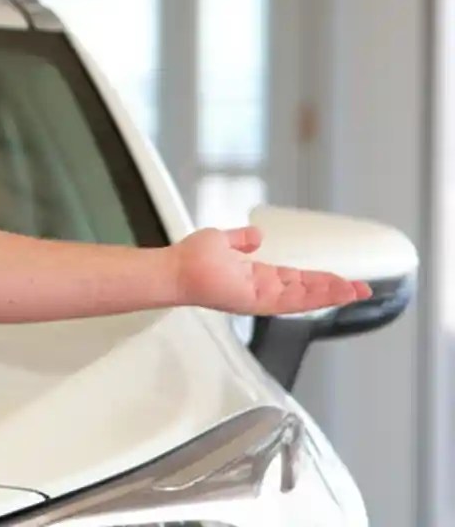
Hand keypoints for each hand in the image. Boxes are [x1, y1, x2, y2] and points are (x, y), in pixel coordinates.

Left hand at [171, 226, 372, 314]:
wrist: (174, 269)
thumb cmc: (191, 259)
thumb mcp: (223, 241)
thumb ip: (241, 240)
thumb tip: (256, 235)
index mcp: (256, 277)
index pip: (295, 280)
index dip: (319, 280)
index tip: (341, 279)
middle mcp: (261, 290)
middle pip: (305, 292)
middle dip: (334, 291)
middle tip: (362, 290)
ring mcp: (259, 298)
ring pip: (304, 299)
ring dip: (331, 295)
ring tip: (357, 292)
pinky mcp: (255, 301)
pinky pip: (291, 300)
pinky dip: (314, 296)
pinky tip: (334, 293)